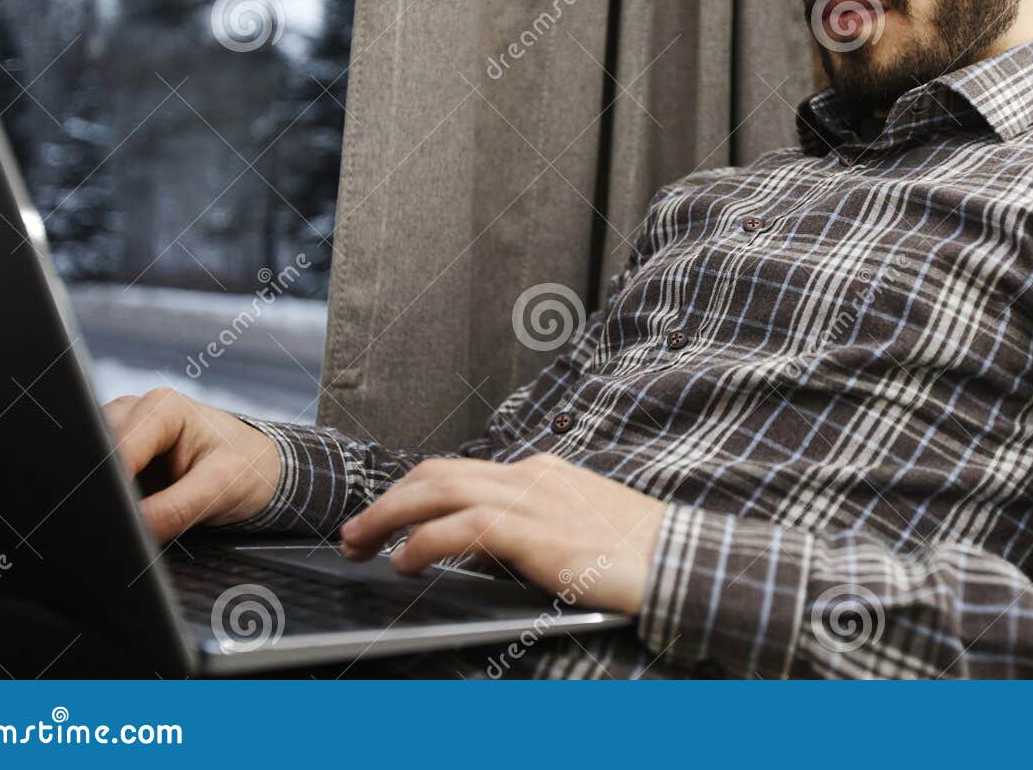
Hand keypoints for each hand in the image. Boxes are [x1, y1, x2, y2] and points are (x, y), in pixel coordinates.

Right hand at [103, 387, 280, 541]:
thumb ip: (172, 511)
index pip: (116, 449)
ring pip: (92, 469)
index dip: (113, 486)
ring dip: (107, 497)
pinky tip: (132, 510)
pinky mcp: (115, 456)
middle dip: (106, 492)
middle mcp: (134, 412)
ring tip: (139, 513)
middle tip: (129, 521)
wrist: (256, 469)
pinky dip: (110, 499)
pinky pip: (99, 480)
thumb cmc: (245, 466)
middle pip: (96, 456)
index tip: (120, 517)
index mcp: (161, 407)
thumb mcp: (218, 489)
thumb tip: (130, 530)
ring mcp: (120, 433)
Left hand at [338, 453, 666, 614]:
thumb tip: (474, 548)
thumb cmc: (635, 553)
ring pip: (439, 490)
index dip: (411, 493)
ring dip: (389, 516)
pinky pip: (463, 527)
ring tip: (361, 544)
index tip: (385, 519)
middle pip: (436, 473)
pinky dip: (425, 541)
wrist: (679, 562)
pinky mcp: (536, 531)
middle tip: (354, 533)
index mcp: (540, 471)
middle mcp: (530, 475)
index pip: (459, 470)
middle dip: (386, 500)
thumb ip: (525, 530)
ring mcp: (533, 499)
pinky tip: (406, 560)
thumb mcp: (573, 528)